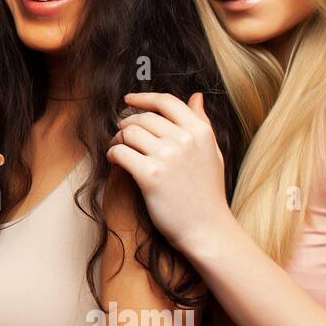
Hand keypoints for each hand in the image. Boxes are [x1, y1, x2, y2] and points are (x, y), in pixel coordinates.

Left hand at [105, 92, 232, 250]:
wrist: (207, 228)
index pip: (166, 102)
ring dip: (117, 140)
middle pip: (142, 118)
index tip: (128, 100)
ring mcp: (167, 156)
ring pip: (128, 133)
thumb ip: (203, 122)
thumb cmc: (207, 193)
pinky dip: (112, 155)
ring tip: (118, 150)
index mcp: (200, 131)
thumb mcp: (212, 152)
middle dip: (127, 125)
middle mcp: (184, 140)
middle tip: (122, 136)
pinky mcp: (150, 175)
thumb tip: (196, 96)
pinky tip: (115, 162)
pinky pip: (120, 152)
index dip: (143, 98)